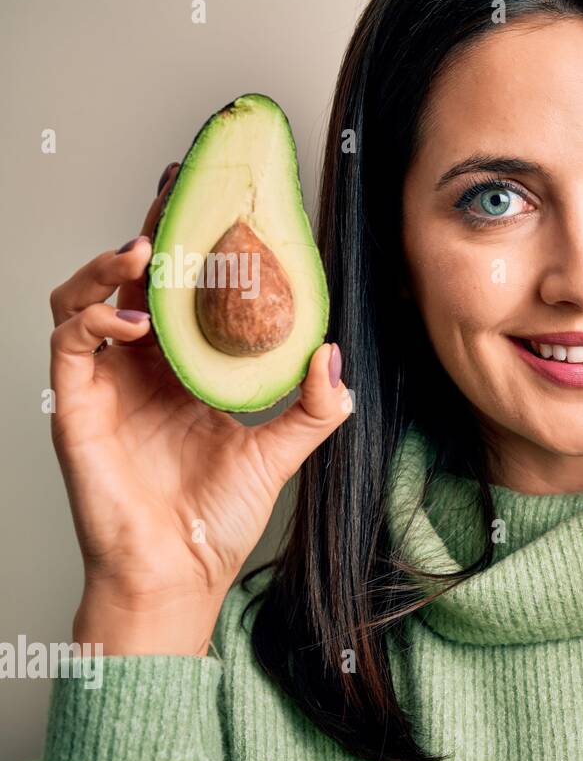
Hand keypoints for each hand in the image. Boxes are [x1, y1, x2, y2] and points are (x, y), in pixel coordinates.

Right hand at [50, 163, 350, 655]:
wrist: (180, 572)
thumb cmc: (216, 520)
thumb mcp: (281, 452)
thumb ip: (315, 407)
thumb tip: (333, 354)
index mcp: (187, 370)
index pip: (187, 291)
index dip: (197, 244)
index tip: (217, 200)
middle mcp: (143, 368)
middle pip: (135, 279)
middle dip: (153, 227)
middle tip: (176, 188)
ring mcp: (106, 383)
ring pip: (87, 295)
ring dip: (112, 264)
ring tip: (147, 250)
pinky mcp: (76, 405)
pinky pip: (69, 341)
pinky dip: (95, 317)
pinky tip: (132, 317)